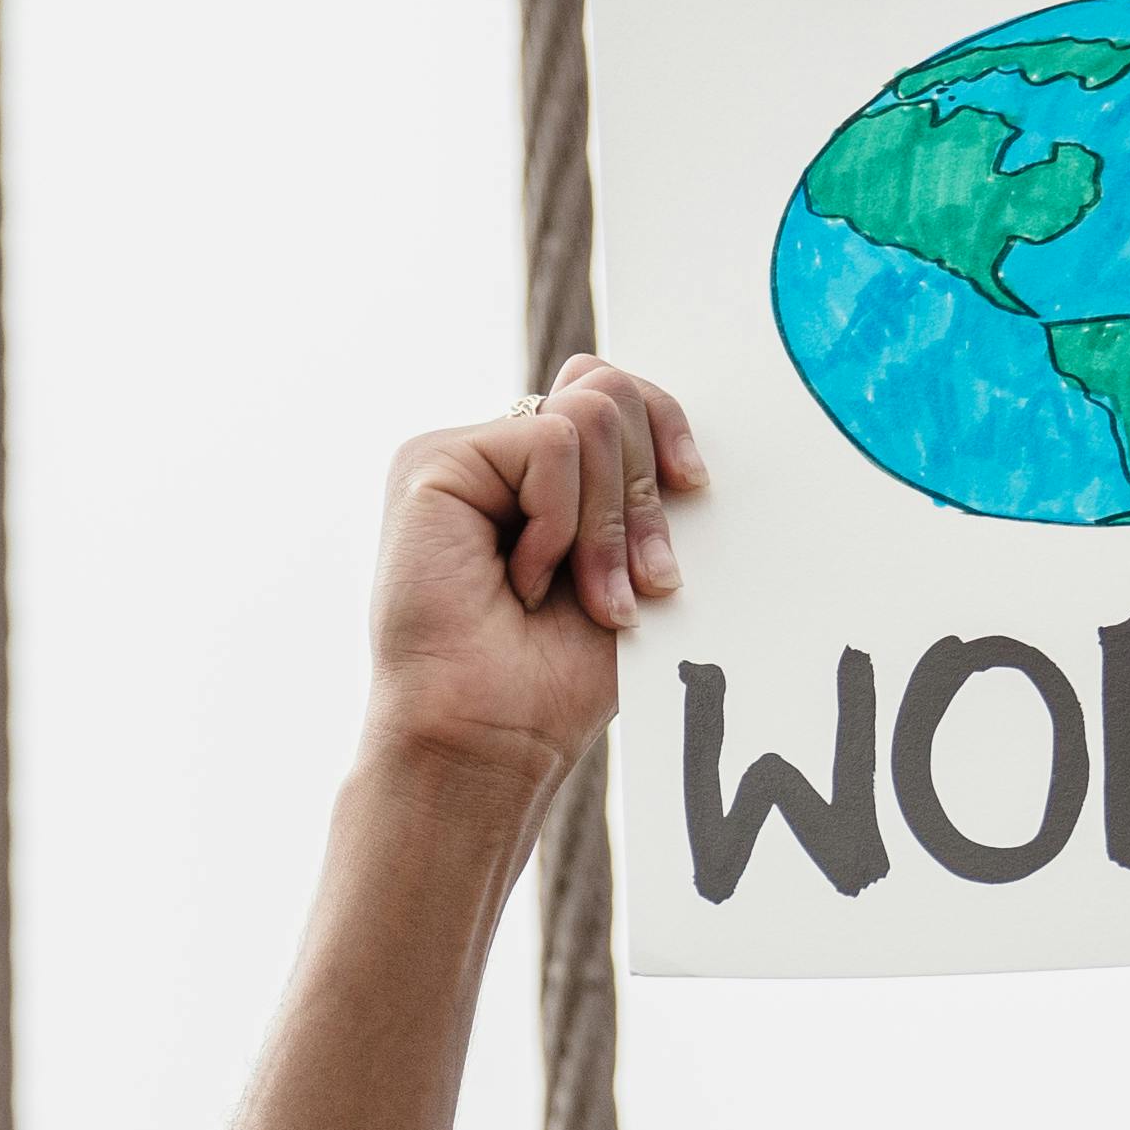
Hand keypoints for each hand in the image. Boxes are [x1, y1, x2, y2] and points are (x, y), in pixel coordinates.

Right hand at [364, 358, 703, 810]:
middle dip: (644, 493)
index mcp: (537, 479)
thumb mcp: (626, 572)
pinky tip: (524, 579)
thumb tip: (683, 440)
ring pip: (589, 413)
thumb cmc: (548, 682)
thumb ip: (639, 491)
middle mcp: (496, 457)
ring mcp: (462, 456)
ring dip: (605, 523)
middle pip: (608, 390)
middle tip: (640, 584)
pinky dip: (559, 521)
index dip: (665, 426)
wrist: (487, 739)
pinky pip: (549, 442)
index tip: (695, 488)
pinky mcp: (433, 462)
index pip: (612, 391)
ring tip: (578, 595)